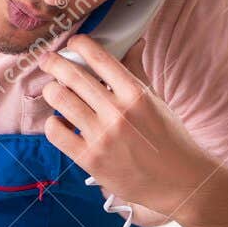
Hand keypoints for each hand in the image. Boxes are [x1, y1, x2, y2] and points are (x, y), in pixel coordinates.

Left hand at [39, 34, 216, 215]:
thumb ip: (138, 72)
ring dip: (51, 90)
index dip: (80, 45)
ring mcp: (102, 136)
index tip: (73, 44)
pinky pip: (56, 132)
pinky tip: (60, 122)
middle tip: (48, 61)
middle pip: (72, 75)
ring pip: (59, 99)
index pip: (99, 58)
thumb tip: (134, 43)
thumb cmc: (170, 140)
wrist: (180, 183)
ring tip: (53, 91)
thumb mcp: (157, 101)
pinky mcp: (90, 159)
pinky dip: (53, 123)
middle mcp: (118, 112)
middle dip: (54, 62)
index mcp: (136, 94)